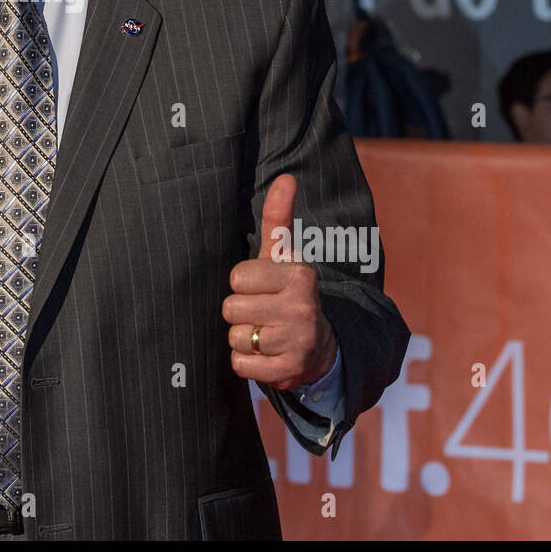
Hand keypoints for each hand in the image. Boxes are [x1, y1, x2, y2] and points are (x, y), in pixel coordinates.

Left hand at [221, 173, 337, 388]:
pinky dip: (247, 363)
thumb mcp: (284, 257)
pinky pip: (241, 366)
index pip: (237, 278)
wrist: (319, 345)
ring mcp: (297, 343)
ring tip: (266, 333)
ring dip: (244, 339)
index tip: (262, 287)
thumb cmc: (288, 291)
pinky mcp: (289, 372)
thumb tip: (285, 178)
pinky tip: (267, 354)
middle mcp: (302, 309)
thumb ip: (278, 218)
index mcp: (299, 276)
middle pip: (231, 309)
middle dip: (241, 312)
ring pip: (236, 338)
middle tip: (263, 312)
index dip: (243, 284)